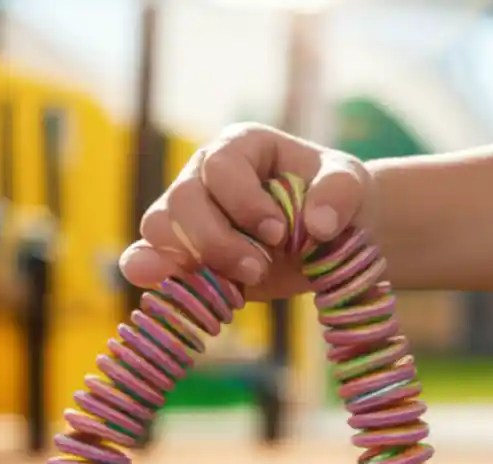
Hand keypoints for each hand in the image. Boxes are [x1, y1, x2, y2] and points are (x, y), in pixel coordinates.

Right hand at [119, 123, 372, 300]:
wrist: (329, 241)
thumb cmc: (333, 200)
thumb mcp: (349, 184)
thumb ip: (340, 192)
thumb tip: (319, 225)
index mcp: (239, 147)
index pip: (219, 167)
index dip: (243, 203)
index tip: (279, 231)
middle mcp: (202, 175)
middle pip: (181, 201)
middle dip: (217, 241)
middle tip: (260, 268)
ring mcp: (184, 214)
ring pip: (158, 229)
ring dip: (196, 261)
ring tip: (241, 282)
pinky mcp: (177, 252)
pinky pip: (143, 257)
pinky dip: (151, 273)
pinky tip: (167, 286)